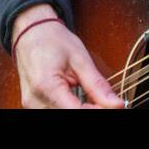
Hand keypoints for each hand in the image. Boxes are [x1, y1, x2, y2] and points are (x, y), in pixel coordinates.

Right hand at [11, 3, 125, 108]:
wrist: (31, 31)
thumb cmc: (52, 40)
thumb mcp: (80, 59)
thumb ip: (97, 85)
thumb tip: (118, 104)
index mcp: (46, 87)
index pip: (77, 112)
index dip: (98, 111)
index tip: (112, 105)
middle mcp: (35, 101)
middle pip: (69, 116)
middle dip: (90, 110)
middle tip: (104, 102)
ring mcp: (31, 105)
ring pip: (62, 116)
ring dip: (80, 110)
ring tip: (91, 99)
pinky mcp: (32, 106)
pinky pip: (54, 112)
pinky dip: (69, 108)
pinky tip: (78, 101)